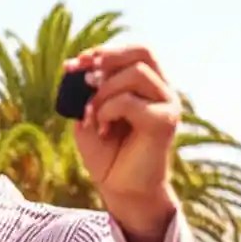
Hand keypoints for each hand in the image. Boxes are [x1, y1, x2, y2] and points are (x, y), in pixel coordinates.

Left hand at [65, 45, 182, 241]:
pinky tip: (103, 130)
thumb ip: (87, 91)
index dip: (103, 51)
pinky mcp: (165, 121)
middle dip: (107, 60)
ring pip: (135, 74)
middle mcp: (163, 90)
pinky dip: (108, 111)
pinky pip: (130, 100)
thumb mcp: (88, 115)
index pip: (134, 51)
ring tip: (93, 117)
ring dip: (103, 93)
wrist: (120, 189)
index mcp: (148, 85)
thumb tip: (78, 68)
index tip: (73, 65)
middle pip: (142, 52)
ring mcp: (167, 104)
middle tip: (83, 80)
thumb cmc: (106, 154)